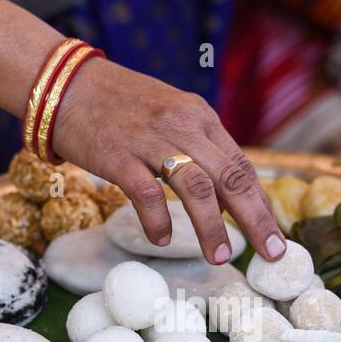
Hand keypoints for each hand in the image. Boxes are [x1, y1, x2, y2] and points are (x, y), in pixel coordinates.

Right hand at [51, 59, 285, 263]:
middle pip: (230, 178)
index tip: (275, 235)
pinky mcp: (118, 155)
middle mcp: (183, 126)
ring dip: (212, 226)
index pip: (242, 165)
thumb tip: (222, 192)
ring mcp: (151, 140)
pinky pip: (146, 193)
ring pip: (196, 188)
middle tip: (271, 252)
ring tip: (220, 257)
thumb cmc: (119, 106)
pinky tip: (161, 238)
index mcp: (200, 118)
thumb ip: (196, 146)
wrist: (66, 84)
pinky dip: (157, 220)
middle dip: (255, 219)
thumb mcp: (169, 115)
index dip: (262, 203)